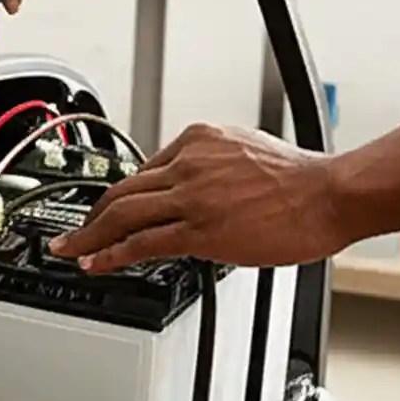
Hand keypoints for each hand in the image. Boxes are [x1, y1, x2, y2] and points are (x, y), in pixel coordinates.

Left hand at [48, 124, 350, 271]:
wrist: (327, 194)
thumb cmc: (300, 178)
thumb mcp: (245, 148)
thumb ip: (212, 164)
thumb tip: (196, 186)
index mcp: (197, 138)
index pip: (145, 168)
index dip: (125, 195)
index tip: (112, 209)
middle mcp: (186, 162)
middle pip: (122, 189)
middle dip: (90, 213)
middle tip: (73, 230)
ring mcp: (190, 196)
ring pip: (122, 214)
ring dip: (88, 235)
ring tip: (72, 249)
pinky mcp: (198, 229)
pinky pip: (141, 242)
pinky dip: (111, 253)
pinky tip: (97, 262)